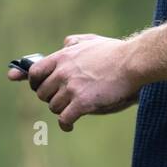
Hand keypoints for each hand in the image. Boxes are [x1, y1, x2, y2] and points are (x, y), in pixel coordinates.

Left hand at [7, 34, 141, 131]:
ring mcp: (72, 88)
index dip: (34, 82)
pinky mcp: (82, 102)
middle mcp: (63, 72)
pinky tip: (70, 126)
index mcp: (63, 57)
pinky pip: (64, 119)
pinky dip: (65, 124)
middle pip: (42, 93)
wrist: (132, 63)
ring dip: (61, 111)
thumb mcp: (91, 41)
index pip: (35, 71)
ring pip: (54, 107)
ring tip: (71, 111)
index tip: (37, 88)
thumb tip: (65, 44)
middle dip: (50, 98)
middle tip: (61, 101)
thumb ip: (75, 42)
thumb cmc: (116, 52)